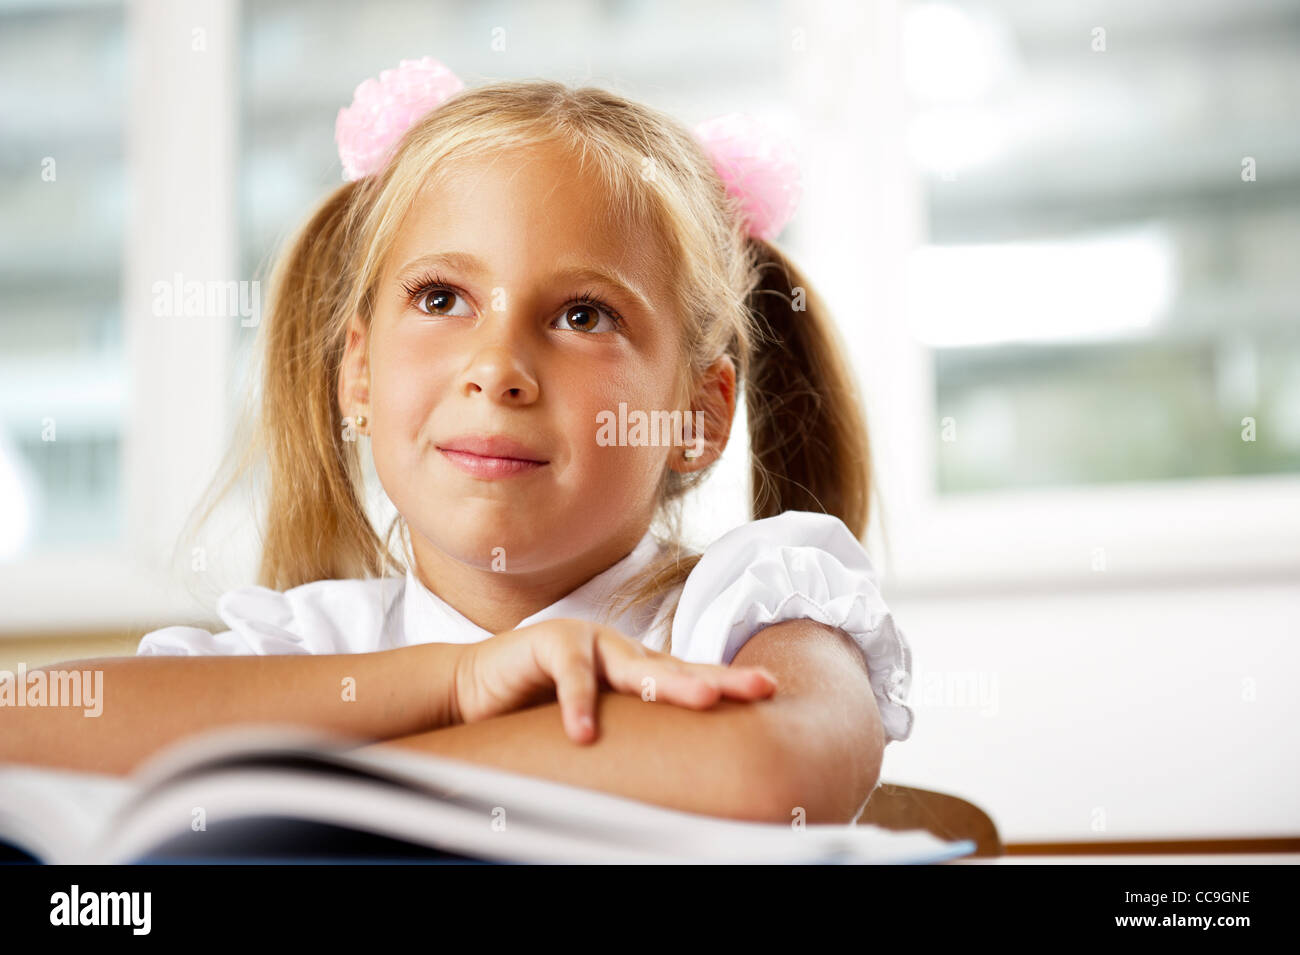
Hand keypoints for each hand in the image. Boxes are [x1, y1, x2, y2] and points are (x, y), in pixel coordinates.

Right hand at [452, 618, 777, 743]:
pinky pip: (571, 677)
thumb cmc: (536, 713)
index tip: (770, 694)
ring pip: (635, 666)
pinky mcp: (548, 643)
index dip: (726, 686)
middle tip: (758, 688)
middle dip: (721, 679)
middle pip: (678, 668)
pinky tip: (584, 734)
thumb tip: (680, 783)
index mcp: (635, 670)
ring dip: (670, 684)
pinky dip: (579, 706)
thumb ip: (629, 741)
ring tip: (704, 700)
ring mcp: (587, 641)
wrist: (472, 692)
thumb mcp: (595, 727)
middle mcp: (619, 652)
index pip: (689, 679)